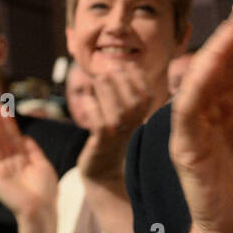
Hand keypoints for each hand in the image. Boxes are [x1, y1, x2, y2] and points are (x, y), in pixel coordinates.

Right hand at [0, 104, 58, 220]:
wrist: (40, 209)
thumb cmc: (45, 190)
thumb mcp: (42, 165)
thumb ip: (33, 150)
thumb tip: (26, 136)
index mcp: (22, 159)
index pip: (13, 137)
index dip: (8, 123)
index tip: (4, 109)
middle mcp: (9, 163)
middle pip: (1, 138)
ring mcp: (1, 169)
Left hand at [76, 66, 149, 184]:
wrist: (102, 169)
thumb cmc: (110, 136)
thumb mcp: (121, 115)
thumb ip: (121, 93)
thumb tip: (117, 64)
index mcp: (141, 118)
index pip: (146, 95)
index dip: (139, 78)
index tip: (127, 64)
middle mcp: (133, 127)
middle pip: (135, 102)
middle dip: (124, 81)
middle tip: (111, 66)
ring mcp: (118, 137)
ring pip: (117, 113)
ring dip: (108, 92)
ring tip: (99, 76)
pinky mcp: (101, 145)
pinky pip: (100, 127)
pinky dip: (93, 110)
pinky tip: (86, 97)